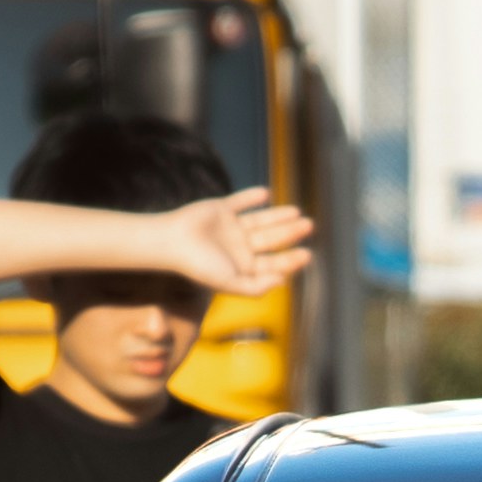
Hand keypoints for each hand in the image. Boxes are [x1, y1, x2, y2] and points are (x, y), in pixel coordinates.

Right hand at [169, 191, 314, 299]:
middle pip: (270, 240)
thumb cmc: (199, 266)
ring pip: (260, 220)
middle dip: (290, 233)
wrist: (172, 242)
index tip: (308, 254)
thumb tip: (283, 282)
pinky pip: (239, 201)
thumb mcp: (230, 283)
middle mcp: (238, 247)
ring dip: (278, 216)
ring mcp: (229, 227)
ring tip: (297, 211)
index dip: (290, 260)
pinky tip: (266, 194)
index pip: (272, 263)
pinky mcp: (219, 209)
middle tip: (310, 225)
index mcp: (242, 266)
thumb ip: (256, 287)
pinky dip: (251, 197)